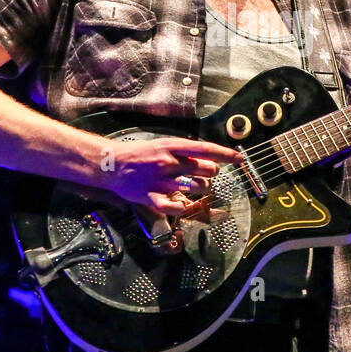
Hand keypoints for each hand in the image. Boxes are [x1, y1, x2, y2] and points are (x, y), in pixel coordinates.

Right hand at [102, 136, 244, 214]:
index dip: (226, 154)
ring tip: (195, 187)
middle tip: (206, 175)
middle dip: (212, 173)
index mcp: (171, 146)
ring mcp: (160, 180)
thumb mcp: (162, 144)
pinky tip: (183, 203)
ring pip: (197, 187)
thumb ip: (184, 152)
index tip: (240, 159)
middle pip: (207, 169)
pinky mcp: (151, 197)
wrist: (111, 164)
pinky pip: (176, 206)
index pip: (206, 149)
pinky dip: (184, 207)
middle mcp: (168, 162)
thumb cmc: (139, 154)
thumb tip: (209, 158)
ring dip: (202, 189)